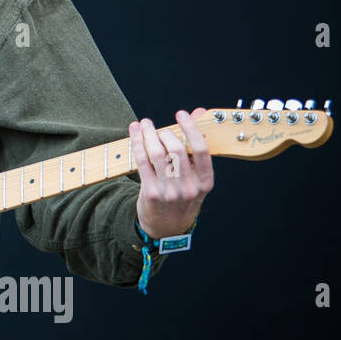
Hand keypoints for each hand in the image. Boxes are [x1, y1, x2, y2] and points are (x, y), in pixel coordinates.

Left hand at [129, 108, 213, 238]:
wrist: (167, 228)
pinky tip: (135, 133)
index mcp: (205, 182)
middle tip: (159, 128)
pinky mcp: (151, 192)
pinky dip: (137, 144)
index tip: (182, 114)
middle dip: (165, 132)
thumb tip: (198, 112)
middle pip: (176, 149)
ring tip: (145, 124)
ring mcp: (169, 191)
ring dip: (148, 134)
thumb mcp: (196, 177)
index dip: (191, 128)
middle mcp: (189, 187)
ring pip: (157, 154)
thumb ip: (196, 146)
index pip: (201, 149)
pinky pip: (142, 162)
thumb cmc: (183, 196)